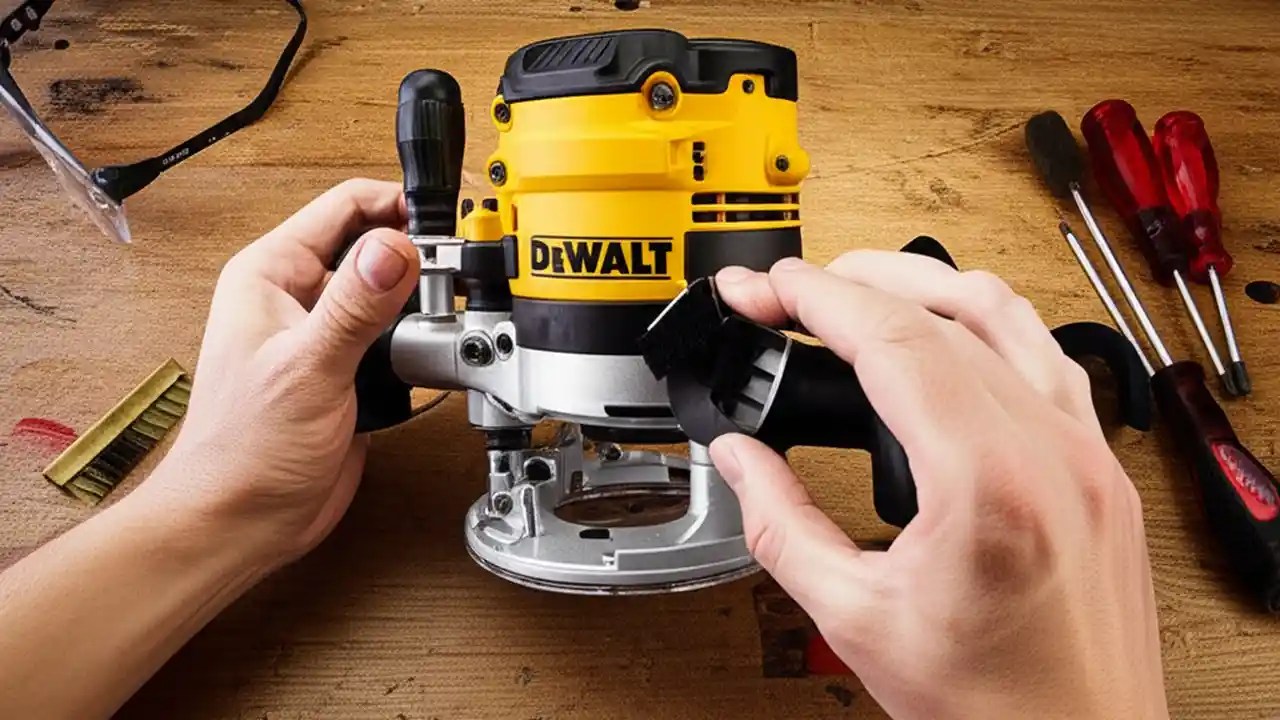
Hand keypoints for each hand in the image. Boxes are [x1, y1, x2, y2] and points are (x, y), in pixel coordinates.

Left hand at [149, 179, 419, 569]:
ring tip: (454, 307)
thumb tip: (396, 249)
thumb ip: (356, 306)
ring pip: (388, 291)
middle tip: (459, 268)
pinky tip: (435, 350)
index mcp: (270, 274)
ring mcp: (324, 333)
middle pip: (373, 245)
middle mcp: (297, 296)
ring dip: (423, 297)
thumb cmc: (244, 450)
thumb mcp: (307, 367)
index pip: (345, 207)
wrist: (243, 522)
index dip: (398, 204)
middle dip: (419, 252)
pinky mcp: (348, 370)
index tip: (447, 220)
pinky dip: (420, 338)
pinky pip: (394, 336)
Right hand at [710, 254, 1167, 718]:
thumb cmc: (994, 706)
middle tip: (788, 290)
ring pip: (1005, 313)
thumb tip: (738, 459)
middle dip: (851, 283)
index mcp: (989, 482)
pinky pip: (1045, 354)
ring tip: (858, 285)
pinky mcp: (1100, 464)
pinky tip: (947, 332)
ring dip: (922, 282)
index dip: (817, 296)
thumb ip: (780, 524)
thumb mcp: (856, 616)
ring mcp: (1088, 452)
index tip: (766, 286)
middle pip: (942, 312)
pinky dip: (983, 322)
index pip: (893, 338)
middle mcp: (1053, 450)